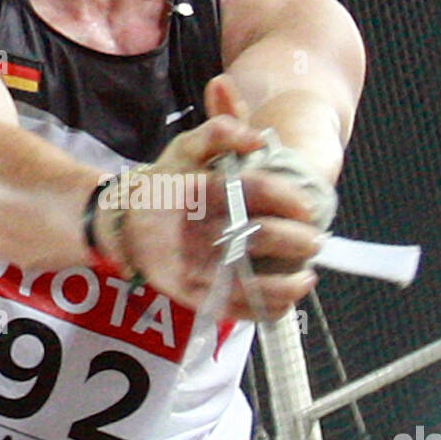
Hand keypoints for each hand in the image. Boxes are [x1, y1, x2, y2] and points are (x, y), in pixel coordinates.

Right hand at [96, 76, 320, 320]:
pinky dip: (268, 307)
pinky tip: (285, 298)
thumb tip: (260, 139)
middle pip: (261, 237)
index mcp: (199, 190)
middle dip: (299, 241)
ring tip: (307, 276)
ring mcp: (194, 267)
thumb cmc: (167, 184)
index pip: (256, 190)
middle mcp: (197, 231)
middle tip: (315, 241)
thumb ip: (222, 130)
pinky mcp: (193, 295)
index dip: (290, 199)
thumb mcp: (187, 147)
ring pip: (253, 282)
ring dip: (290, 283)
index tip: (308, 208)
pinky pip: (237, 309)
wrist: (125, 226)